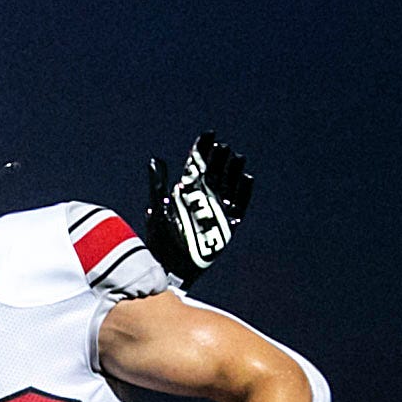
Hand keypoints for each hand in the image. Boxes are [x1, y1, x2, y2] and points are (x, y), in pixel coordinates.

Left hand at [143, 132, 252, 285]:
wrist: (172, 267)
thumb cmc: (162, 240)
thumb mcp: (157, 209)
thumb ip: (158, 184)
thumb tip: (155, 160)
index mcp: (186, 191)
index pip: (197, 164)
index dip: (203, 148)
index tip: (209, 133)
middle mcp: (203, 198)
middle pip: (215, 173)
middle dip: (220, 158)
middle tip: (223, 146)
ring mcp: (216, 211)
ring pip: (229, 185)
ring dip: (234, 171)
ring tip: (238, 157)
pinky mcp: (227, 225)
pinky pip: (239, 206)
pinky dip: (244, 193)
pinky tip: (247, 178)